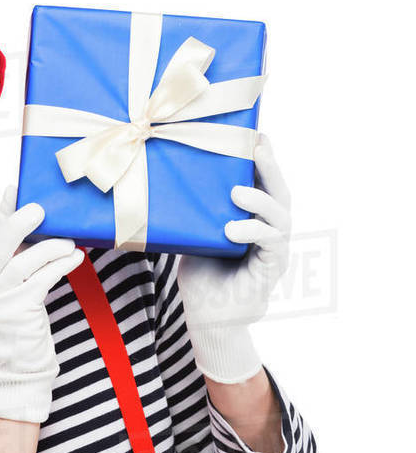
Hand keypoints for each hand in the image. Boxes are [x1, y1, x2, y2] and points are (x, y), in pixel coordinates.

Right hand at [0, 185, 84, 422]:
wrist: (16, 369)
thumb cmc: (19, 330)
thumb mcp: (9, 298)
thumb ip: (13, 270)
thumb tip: (30, 235)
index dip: (3, 214)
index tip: (14, 191)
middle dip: (20, 222)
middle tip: (41, 209)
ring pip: (25, 260)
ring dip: (51, 247)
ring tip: (69, 243)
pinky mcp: (19, 310)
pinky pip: (43, 278)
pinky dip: (62, 265)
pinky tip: (75, 258)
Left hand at [176, 133, 291, 382]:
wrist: (206, 317)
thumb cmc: (201, 277)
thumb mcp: (194, 235)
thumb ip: (194, 212)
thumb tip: (171, 180)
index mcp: (253, 218)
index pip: (264, 184)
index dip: (263, 160)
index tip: (255, 134)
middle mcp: (269, 230)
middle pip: (280, 192)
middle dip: (271, 168)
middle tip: (257, 147)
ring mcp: (274, 249)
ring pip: (280, 216)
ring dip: (260, 200)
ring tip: (236, 192)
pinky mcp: (271, 268)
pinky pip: (270, 244)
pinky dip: (252, 233)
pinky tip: (232, 229)